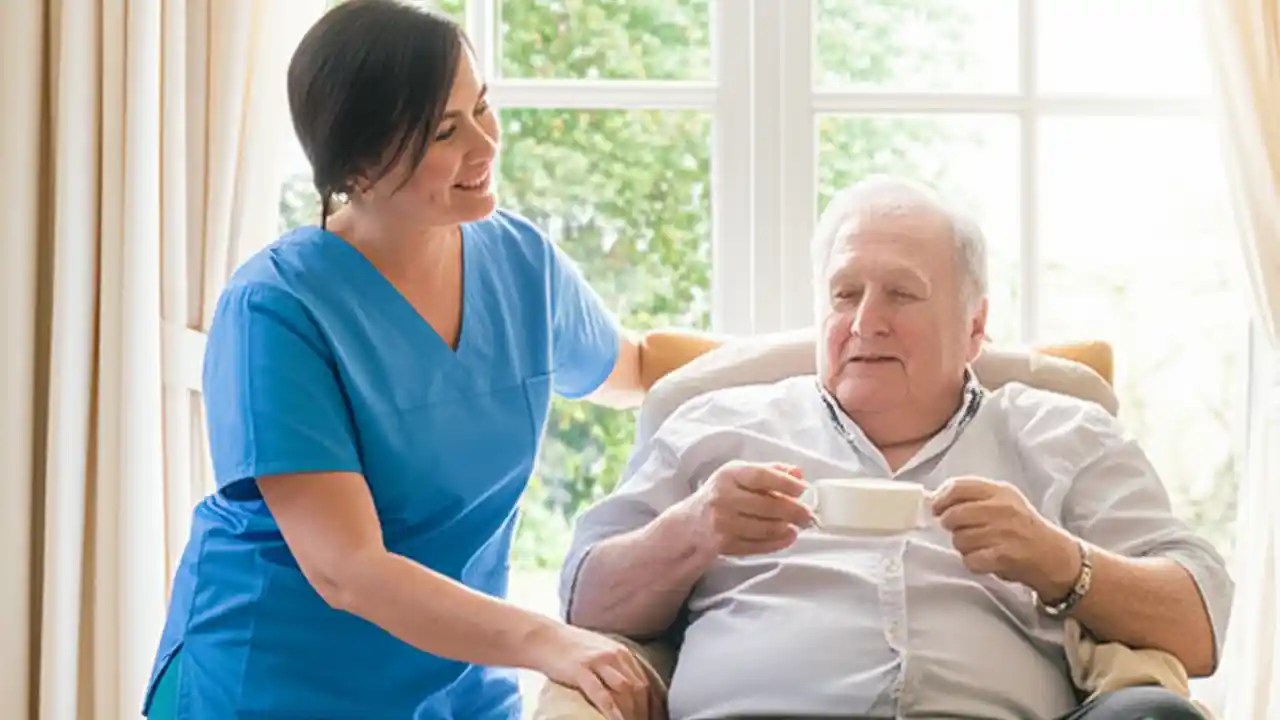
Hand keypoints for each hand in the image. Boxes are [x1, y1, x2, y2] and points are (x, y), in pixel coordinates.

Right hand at [525, 621, 657, 719]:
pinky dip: (612, 710)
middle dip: (644, 710)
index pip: (644, 681)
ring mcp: (598, 662)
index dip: (650, 704)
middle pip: (638, 688)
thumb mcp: (599, 651)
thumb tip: (628, 688)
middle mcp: (614, 655)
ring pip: (625, 690)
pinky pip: (601, 694)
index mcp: (621, 652)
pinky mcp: (581, 671)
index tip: (651, 717)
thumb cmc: (570, 648)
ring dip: (631, 712)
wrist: (544, 638)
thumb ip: (615, 666)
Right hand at [674, 461, 814, 558]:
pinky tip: (788, 537)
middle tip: (809, 514)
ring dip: (786, 528)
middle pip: (766, 506)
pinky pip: (757, 545)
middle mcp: (723, 498)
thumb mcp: (738, 474)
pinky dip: (777, 543)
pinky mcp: (724, 544)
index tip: (803, 489)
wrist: (689, 524)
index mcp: (729, 475)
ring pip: (764, 528)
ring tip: (799, 525)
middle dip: (794, 511)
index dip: (785, 482)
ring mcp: (723, 523)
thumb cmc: (719, 494)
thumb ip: (769, 471)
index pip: (760, 476)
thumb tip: (798, 472)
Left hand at [931, 476, 1080, 598]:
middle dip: (951, 526)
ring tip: (980, 546)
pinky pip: (969, 559)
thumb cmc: (1023, 526)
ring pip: (959, 539)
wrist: (1053, 555)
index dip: (941, 499)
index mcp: (1000, 491)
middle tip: (961, 531)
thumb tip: (936, 499)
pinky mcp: (1004, 556)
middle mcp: (1002, 509)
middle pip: (953, 515)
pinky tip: (985, 559)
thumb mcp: (1004, 501)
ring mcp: (1003, 532)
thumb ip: (974, 496)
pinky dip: (973, 562)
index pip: (958, 487)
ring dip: (964, 546)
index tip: (936, 509)